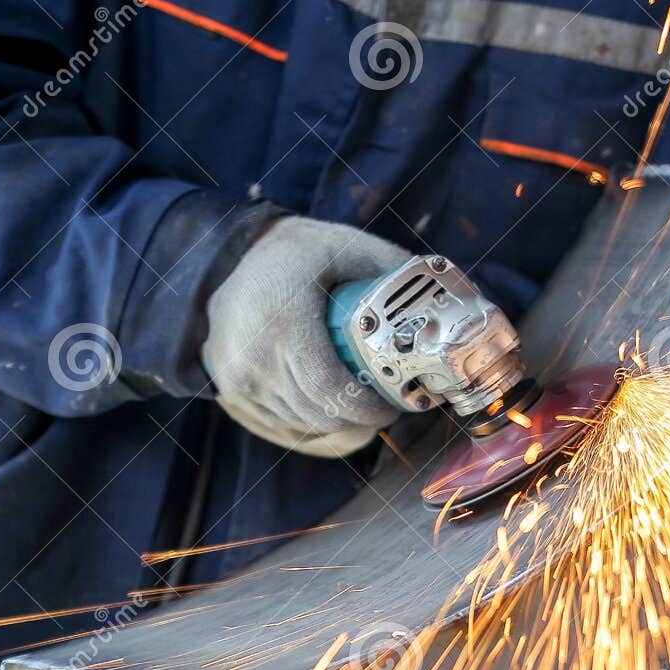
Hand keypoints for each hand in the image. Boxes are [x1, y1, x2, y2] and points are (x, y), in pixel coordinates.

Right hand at [203, 216, 410, 456]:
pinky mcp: (229, 390)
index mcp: (284, 321)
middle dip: (358, 419)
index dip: (366, 410)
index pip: (329, 389)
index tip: (391, 409)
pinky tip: (328, 408)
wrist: (234, 256)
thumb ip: (390, 269)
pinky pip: (279, 423)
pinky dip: (308, 422)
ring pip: (300, 423)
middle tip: (383, 409)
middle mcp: (253, 355)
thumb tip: (440, 298)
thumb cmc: (298, 252)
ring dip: (334, 423)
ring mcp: (237, 377)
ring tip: (358, 407)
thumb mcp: (346, 246)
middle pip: (318, 413)